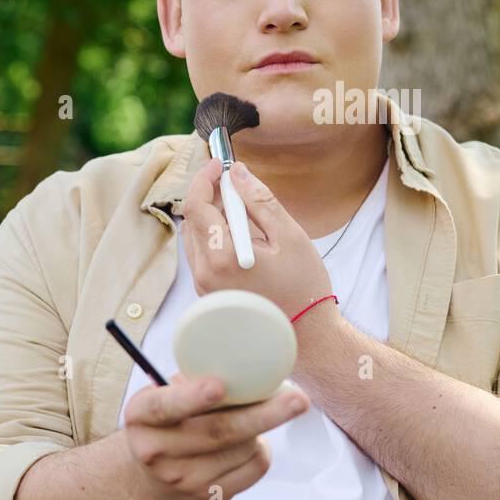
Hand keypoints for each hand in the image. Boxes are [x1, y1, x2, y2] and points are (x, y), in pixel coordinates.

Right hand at [122, 373, 309, 499]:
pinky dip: (261, 450)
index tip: (219, 386)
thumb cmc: (169, 421)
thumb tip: (248, 365)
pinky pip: (253, 468)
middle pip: (218, 432)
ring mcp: (181, 481)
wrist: (149, 480)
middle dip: (263, 413)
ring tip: (257, 413)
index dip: (193, 396)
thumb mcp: (165, 394)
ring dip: (261, 427)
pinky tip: (250, 442)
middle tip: (298, 399)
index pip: (166, 406)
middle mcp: (156, 452)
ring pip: (243, 448)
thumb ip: (194, 380)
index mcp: (141, 416)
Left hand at [180, 157, 334, 318]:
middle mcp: (205, 273)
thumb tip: (238, 174)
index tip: (220, 164)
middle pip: (193, 220)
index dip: (205, 178)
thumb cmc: (303, 287)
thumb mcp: (289, 236)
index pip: (196, 205)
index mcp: (222, 256)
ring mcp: (205, 287)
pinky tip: (243, 239)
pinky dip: (215, 237)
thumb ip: (260, 201)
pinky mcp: (210, 295)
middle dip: (210, 195)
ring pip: (195, 238)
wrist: (306, 336)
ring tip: (245, 214)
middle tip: (237, 185)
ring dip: (213, 217)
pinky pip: (202, 255)